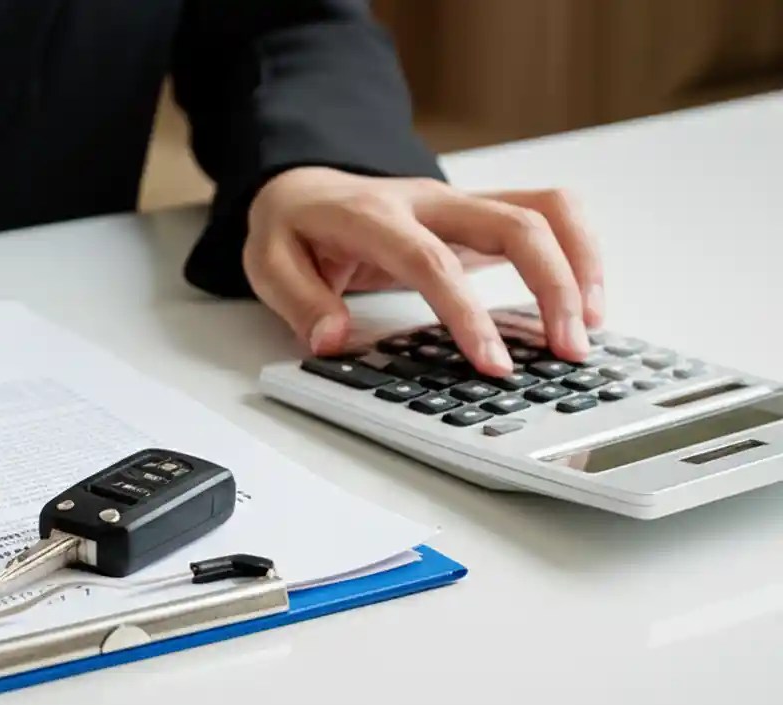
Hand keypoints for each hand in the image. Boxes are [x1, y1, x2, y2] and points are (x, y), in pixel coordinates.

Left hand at [243, 167, 604, 375]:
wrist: (301, 185)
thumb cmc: (292, 227)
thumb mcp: (269, 264)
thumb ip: (299, 301)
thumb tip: (334, 339)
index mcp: (373, 217)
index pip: (432, 261)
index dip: (467, 312)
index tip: (492, 363)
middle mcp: (428, 201)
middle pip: (514, 223)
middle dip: (553, 284)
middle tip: (570, 349)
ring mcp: (459, 202)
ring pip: (545, 208)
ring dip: (581, 262)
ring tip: (592, 326)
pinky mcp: (479, 213)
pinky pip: (545, 216)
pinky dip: (576, 251)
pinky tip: (582, 300)